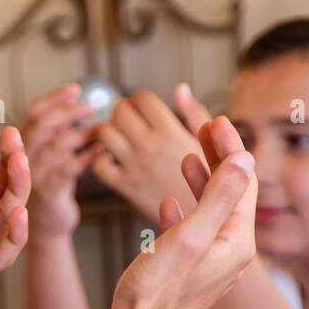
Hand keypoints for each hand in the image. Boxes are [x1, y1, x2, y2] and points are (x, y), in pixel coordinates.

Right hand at [20, 84, 99, 237]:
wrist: (46, 227)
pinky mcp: (49, 193)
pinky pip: (67, 170)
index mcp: (22, 145)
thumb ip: (56, 133)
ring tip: (101, 129)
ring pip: (55, 145)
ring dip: (81, 133)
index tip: (75, 88)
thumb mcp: (50, 157)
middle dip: (68, 111)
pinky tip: (101, 150)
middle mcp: (23, 158)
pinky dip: (86, 157)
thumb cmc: (53, 187)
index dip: (53, 98)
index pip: (32, 112)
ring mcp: (34, 176)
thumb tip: (78, 103)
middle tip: (92, 107)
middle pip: (41, 125)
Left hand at [92, 87, 206, 224]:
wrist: (203, 220)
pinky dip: (100, 160)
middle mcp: (150, 146)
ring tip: (119, 138)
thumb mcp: (209, 145)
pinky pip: (99, 166)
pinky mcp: (125, 187)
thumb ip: (193, 114)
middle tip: (128, 121)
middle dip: (121, 111)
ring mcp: (134, 167)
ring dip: (108, 131)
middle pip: (119, 111)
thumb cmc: (210, 181)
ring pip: (104, 134)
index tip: (143, 109)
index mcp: (171, 132)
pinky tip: (114, 161)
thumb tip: (180, 88)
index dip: (140, 99)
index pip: (142, 98)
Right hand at [109, 116, 257, 308]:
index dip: (230, 147)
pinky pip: (193, 232)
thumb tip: (244, 160)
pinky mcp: (188, 273)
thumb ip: (219, 197)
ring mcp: (210, 264)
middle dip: (218, 158)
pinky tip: (167, 202)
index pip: (243, 182)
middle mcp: (229, 253)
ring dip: (202, 180)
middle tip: (204, 127)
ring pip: (211, 211)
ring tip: (188, 155)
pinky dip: (184, 210)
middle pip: (230, 193)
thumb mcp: (190, 237)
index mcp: (236, 242)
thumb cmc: (156, 295)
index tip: (215, 120)